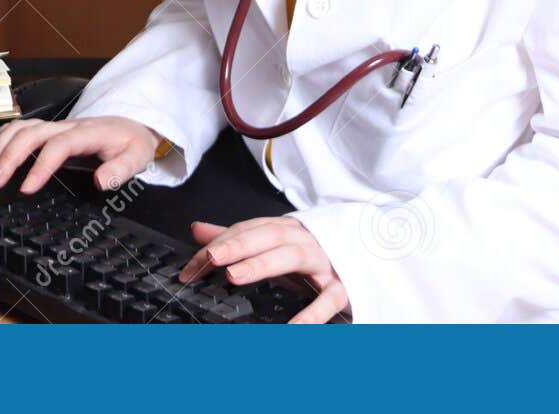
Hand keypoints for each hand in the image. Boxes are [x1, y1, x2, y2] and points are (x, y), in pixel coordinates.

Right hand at [0, 115, 162, 193]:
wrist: (133, 125)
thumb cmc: (132, 142)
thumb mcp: (137, 157)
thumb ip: (121, 169)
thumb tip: (100, 182)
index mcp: (87, 133)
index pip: (58, 145)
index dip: (40, 166)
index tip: (27, 188)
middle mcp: (67, 126)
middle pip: (31, 133)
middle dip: (10, 156)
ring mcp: (56, 126)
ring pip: (21, 128)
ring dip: (1, 147)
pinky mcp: (49, 130)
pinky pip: (20, 129)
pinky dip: (2, 140)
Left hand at [177, 216, 350, 323]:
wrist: (366, 262)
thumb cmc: (311, 257)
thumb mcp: (273, 246)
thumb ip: (236, 239)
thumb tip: (198, 230)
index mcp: (286, 230)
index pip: (248, 230)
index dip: (220, 244)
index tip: (192, 266)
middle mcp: (304, 241)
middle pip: (269, 236)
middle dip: (238, 244)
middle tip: (211, 257)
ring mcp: (324, 263)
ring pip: (293, 256)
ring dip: (263, 264)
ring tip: (235, 275)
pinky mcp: (342, 287)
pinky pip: (327, 299)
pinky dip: (311, 314)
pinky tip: (292, 328)